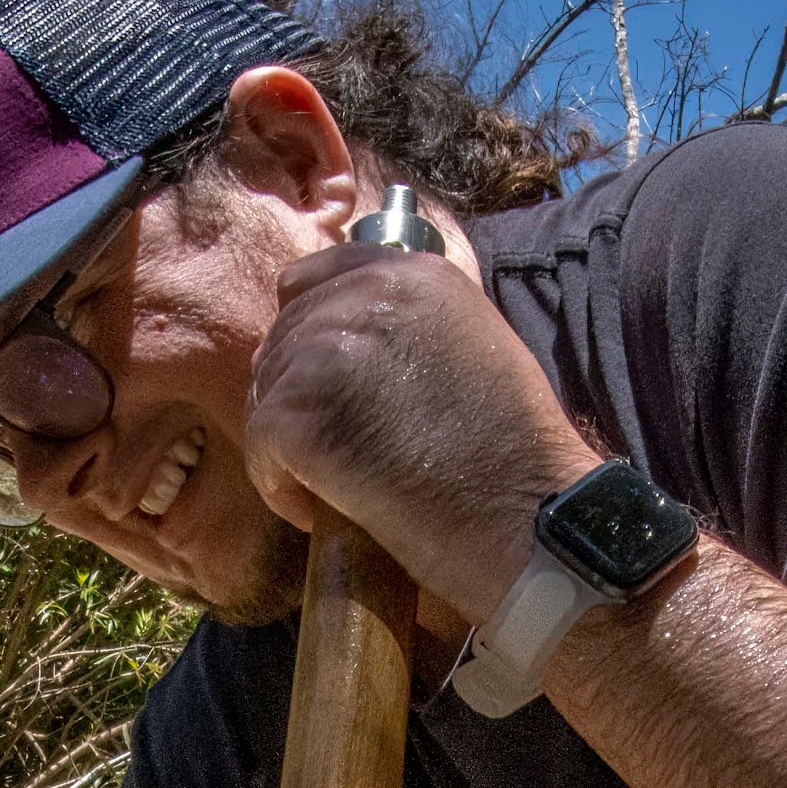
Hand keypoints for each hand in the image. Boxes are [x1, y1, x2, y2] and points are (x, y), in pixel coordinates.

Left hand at [240, 239, 605, 623]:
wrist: (526, 514)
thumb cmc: (514, 454)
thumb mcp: (472, 345)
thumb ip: (408, 326)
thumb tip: (346, 348)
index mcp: (411, 273)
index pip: (309, 280)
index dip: (308, 336)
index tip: (329, 387)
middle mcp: (365, 295)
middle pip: (282, 339)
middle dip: (300, 398)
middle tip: (344, 453)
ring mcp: (326, 350)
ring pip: (267, 393)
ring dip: (292, 445)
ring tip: (344, 486)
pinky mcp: (298, 413)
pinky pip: (260, 447)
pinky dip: (282, 488)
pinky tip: (325, 511)